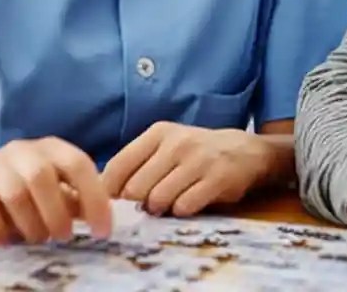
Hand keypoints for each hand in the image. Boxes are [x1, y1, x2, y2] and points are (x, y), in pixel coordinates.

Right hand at [0, 137, 112, 244]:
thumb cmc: (13, 192)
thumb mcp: (49, 193)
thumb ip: (75, 202)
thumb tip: (105, 220)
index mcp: (47, 149)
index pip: (77, 163)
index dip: (94, 197)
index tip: (102, 232)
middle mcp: (18, 151)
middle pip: (41, 175)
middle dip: (56, 212)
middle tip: (62, 237)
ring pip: (13, 191)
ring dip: (28, 224)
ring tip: (33, 239)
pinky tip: (2, 240)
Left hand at [102, 122, 273, 216]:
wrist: (244, 151)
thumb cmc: (195, 153)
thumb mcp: (165, 147)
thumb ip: (137, 164)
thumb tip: (102, 191)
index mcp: (157, 133)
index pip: (118, 165)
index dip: (109, 191)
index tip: (113, 203)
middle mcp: (176, 143)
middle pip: (135, 188)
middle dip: (137, 203)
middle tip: (147, 205)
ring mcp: (198, 160)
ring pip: (158, 199)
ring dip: (159, 209)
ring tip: (167, 205)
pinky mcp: (216, 179)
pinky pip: (184, 206)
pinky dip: (181, 212)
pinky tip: (186, 205)